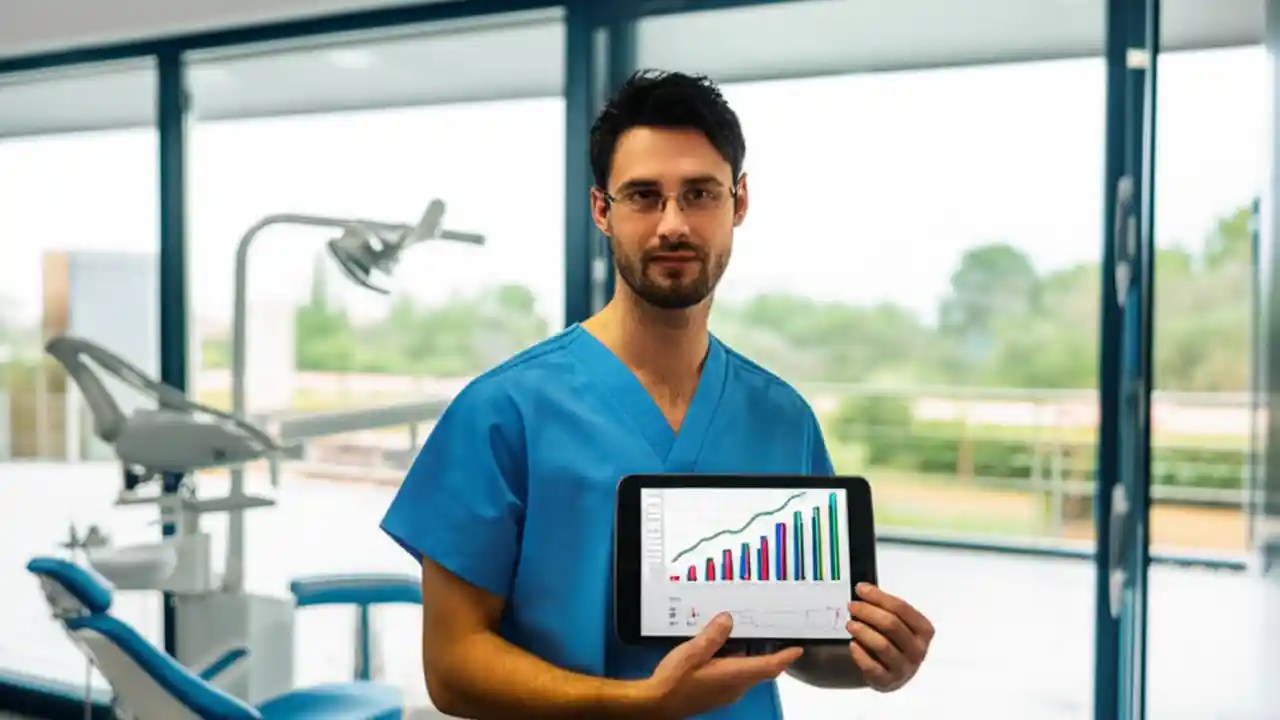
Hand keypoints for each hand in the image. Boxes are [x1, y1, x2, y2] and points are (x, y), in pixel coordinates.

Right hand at [642, 613, 802, 718]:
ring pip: (747, 674)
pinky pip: (734, 678)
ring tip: (746, 636)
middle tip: (773, 635)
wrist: (656, 703)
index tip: (797, 649)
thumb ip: (713, 635)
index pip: (768, 666)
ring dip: (751, 658)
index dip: (785, 657)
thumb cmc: (674, 680)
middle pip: (760, 670)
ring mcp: (725, 693)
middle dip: (770, 655)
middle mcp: (735, 687)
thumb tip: (728, 619)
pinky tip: (722, 651)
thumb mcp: (693, 651)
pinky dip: (736, 663)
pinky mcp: (715, 694)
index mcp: (733, 675)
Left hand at [846, 583, 933, 691]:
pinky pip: (873, 667)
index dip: (878, 597)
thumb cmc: (893, 641)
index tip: (861, 589)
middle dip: (868, 612)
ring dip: (863, 631)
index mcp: (924, 630)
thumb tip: (863, 589)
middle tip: (852, 606)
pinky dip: (860, 654)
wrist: (891, 672)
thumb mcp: (897, 623)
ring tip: (850, 624)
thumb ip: (884, 607)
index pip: (901, 608)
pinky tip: (853, 644)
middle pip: (892, 625)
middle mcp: (918, 650)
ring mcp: (904, 667)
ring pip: (882, 645)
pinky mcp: (888, 681)